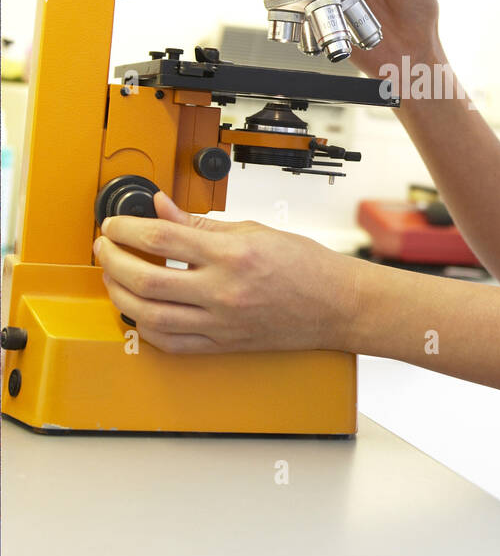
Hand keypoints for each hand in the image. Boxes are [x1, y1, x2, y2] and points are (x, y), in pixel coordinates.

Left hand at [94, 191, 358, 354]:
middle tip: (105, 247)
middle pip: (145, 279)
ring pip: (148, 315)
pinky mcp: (222, 345)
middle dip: (112, 260)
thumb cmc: (306, 267)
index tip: (115, 225)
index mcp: (233, 254)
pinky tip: (140, 311)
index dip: (126, 229)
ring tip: (116, 277)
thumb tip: (163, 210)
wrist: (337, 306)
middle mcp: (224, 291)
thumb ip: (201, 222)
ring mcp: (221, 323)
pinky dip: (145, 327)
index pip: (160, 239)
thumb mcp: (254, 230)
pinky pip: (169, 342)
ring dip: (120, 294)